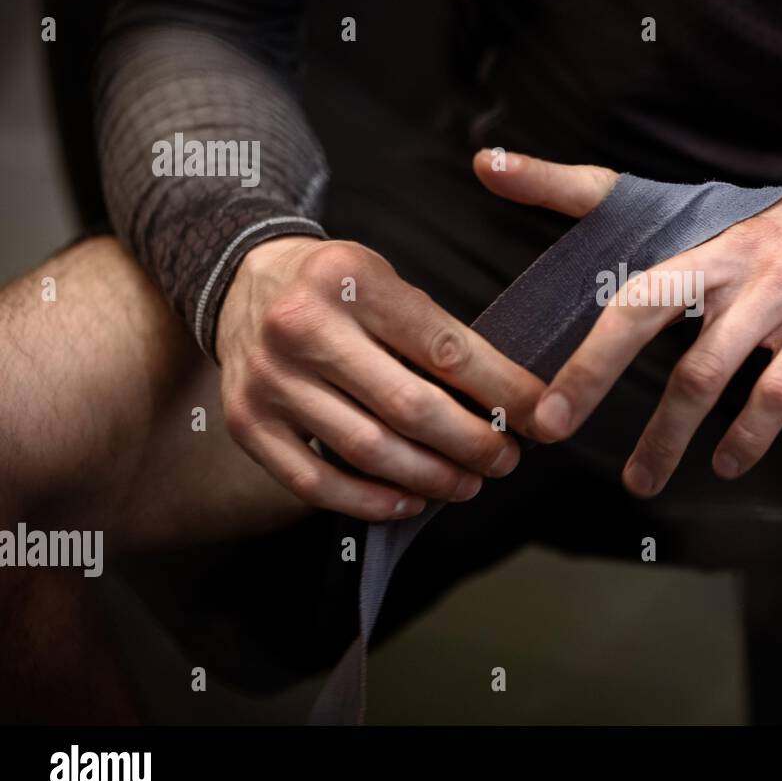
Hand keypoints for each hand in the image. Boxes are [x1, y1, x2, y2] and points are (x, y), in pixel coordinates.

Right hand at [215, 236, 544, 520]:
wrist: (242, 278)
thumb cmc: (335, 285)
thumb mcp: (385, 279)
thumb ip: (435, 333)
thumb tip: (506, 399)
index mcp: (350, 281)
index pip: (445, 349)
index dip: (503, 391)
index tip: (539, 416)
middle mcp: (304, 328)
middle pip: (410, 408)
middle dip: (472, 443)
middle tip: (506, 459)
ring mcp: (270, 380)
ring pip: (368, 450)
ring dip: (431, 478)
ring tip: (467, 483)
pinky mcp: (247, 422)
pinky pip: (315, 482)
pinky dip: (369, 502)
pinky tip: (408, 502)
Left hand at [472, 150, 781, 496]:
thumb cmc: (771, 233)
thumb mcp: (693, 213)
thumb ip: (588, 193)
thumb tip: (488, 164)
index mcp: (694, 235)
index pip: (613, 241)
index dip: (558, 254)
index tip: (517, 308)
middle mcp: (732, 256)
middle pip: (647, 311)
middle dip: (592, 373)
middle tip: (553, 427)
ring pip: (708, 369)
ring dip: (668, 435)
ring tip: (641, 481)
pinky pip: (781, 390)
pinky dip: (750, 435)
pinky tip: (728, 464)